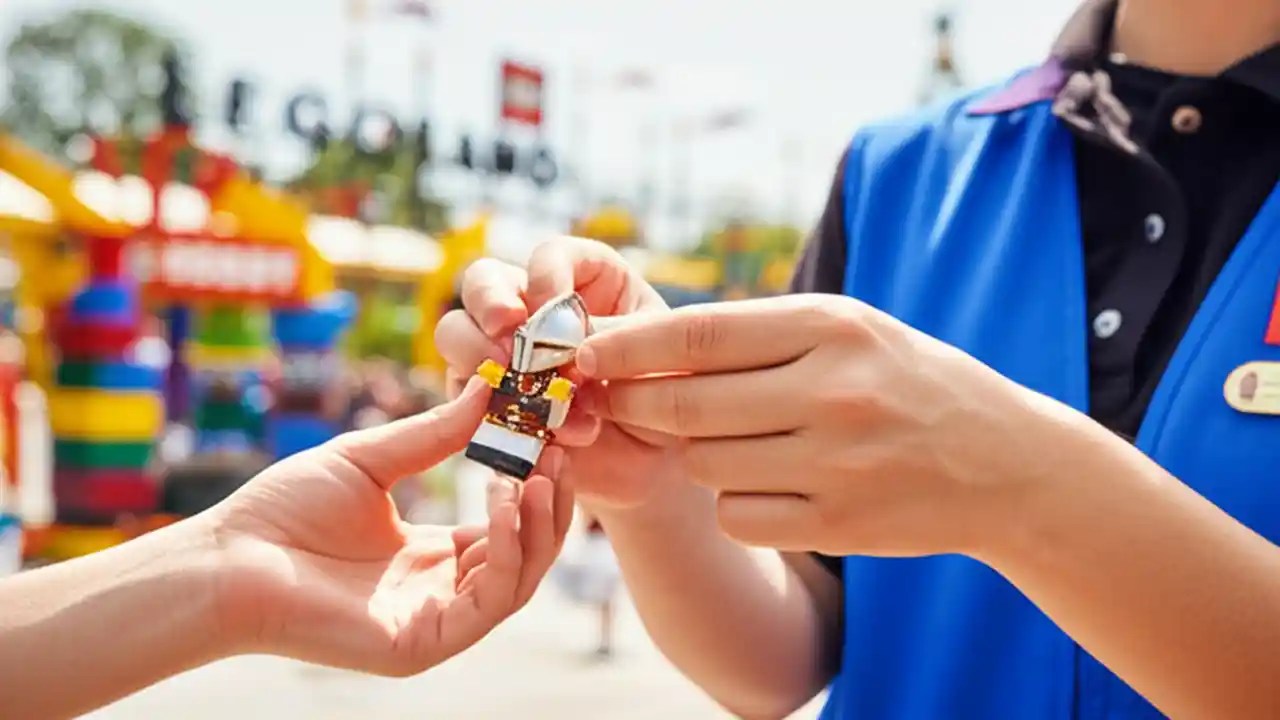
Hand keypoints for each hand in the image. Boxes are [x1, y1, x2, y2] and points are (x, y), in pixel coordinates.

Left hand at [204, 378, 572, 675]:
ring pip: (518, 580)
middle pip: (525, 555)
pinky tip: (505, 504)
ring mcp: (436, 622)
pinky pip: (490, 601)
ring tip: (537, 475)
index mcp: (429, 555)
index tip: (553, 438)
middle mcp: (439, 591)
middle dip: (551, 505)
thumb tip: (487, 387)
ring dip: (538, 526)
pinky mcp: (425, 643)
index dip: (535, 486)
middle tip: (561, 452)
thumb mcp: (372, 459)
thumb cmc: (284, 510)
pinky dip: (508, 552)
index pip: (506, 528)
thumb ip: (435, 434)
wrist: (228, 558)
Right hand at [434, 236, 677, 507]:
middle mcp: (529, 307)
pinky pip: (462, 401)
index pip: (549, 256)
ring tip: (536, 402)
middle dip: (489, 306)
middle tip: (509, 340)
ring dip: (488, 365)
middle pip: (481, 281)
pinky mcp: (484, 400)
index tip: (552, 304)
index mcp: (581, 279)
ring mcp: (499, 352)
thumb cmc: (662, 391)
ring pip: (455, 335)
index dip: (545, 275)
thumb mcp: (655, 357)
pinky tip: (534, 439)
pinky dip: (491, 417)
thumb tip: (568, 343)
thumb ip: (614, 340)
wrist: (652, 456)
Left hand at [575, 294, 1082, 556]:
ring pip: (703, 464)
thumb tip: (642, 344)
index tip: (582, 352)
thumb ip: (756, 335)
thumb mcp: (848, 332)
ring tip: (740, 440)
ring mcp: (836, 462)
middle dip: (637, 403)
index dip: (626, 346)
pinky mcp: (837, 524)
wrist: (1004, 463)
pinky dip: (736, 503)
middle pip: (684, 403)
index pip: (698, 334)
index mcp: (831, 326)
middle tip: (620, 400)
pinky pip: (736, 516)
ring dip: (697, 453)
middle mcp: (832, 390)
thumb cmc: (908, 383)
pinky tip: (775, 485)